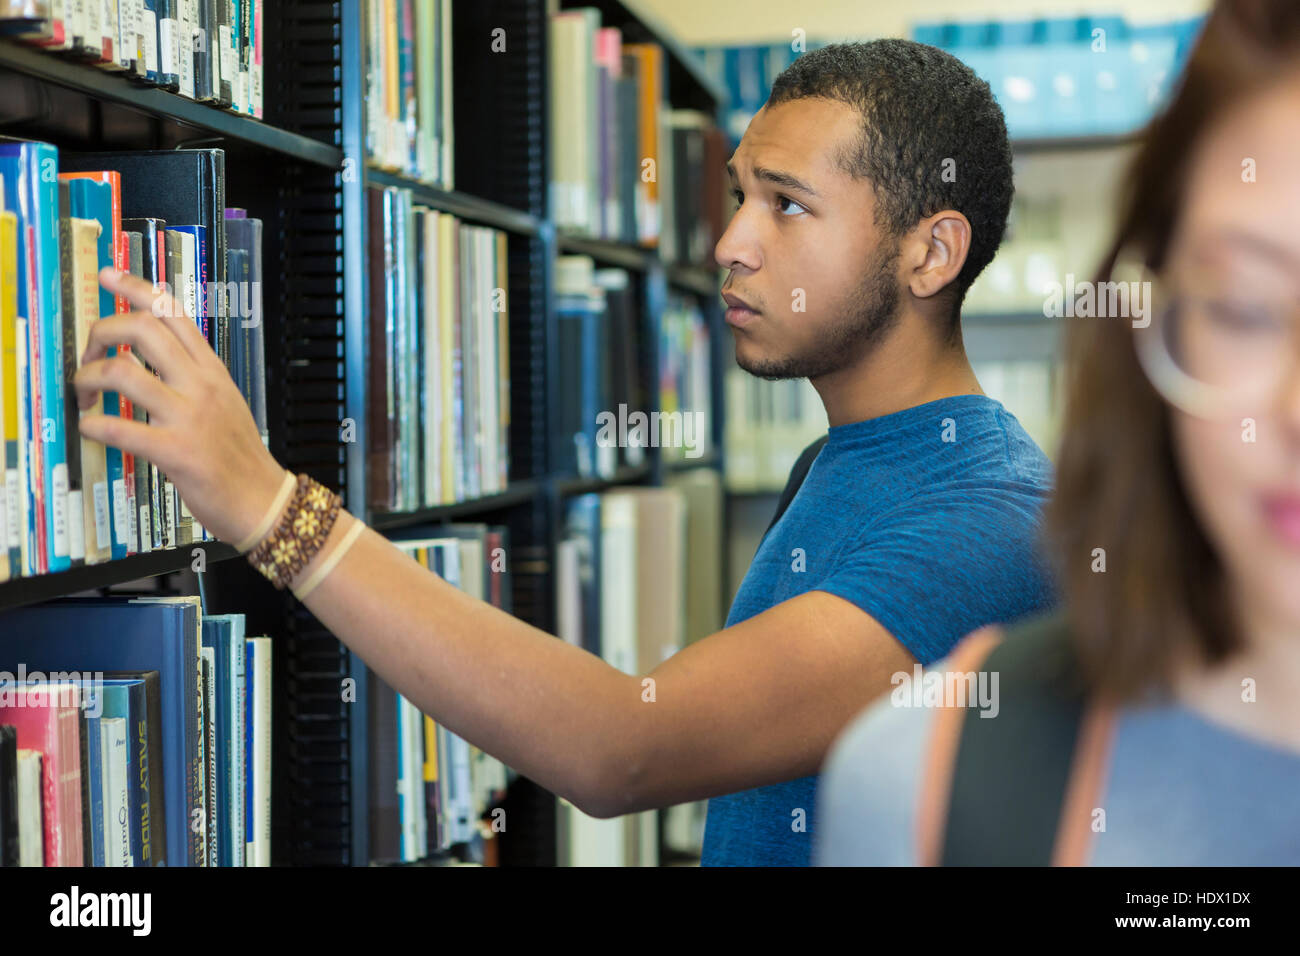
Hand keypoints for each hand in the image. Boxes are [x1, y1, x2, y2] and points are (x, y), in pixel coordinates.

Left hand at [74, 267, 288, 547]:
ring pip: (123, 373)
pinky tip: (90, 428)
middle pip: (143, 329)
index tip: (108, 276)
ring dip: (87, 379)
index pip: (173, 312)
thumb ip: (191, 376)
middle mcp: (201, 385)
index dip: (135, 288)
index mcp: (212, 370)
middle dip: (101, 333)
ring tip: (83, 395)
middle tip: (88, 355)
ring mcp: (189, 417)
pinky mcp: (176, 452)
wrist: (265, 499)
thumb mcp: (224, 401)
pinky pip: (121, 429)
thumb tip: (147, 357)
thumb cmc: (241, 456)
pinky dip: (94, 425)